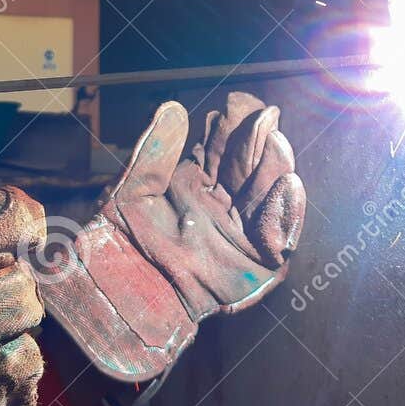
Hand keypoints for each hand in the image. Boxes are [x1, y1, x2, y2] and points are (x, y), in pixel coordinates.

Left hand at [37, 92, 303, 381]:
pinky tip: (287, 186)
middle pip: (253, 167)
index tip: (239, 103)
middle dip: (261, 141)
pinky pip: (278, 239)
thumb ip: (155, 155)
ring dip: (278, 170)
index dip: (235, 125)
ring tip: (277, 145)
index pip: (227, 146)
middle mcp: (226, 205)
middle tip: (265, 117)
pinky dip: (286, 214)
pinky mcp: (255, 268)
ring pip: (270, 196)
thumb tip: (173, 107)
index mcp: (200, 183)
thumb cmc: (119, 246)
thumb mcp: (132, 192)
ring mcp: (242, 234)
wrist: (117, 303)